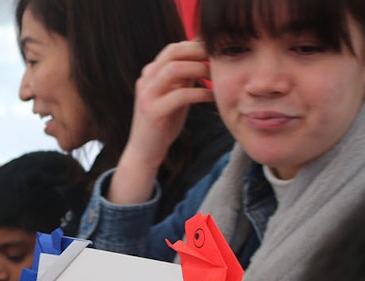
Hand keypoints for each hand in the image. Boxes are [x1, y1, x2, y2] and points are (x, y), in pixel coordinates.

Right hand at [111, 40, 215, 203]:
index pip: (173, 48)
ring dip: (200, 69)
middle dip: (199, 52)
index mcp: (150, 74)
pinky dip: (200, 93)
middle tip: (219, 59)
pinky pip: (180, 95)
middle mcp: (145, 80)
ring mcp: (147, 95)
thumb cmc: (164, 122)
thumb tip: (204, 59)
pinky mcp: (152, 111)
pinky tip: (212, 97)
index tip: (216, 51)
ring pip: (174, 69)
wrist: (145, 150)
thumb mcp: (174, 94)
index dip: (196, 46)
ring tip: (216, 76)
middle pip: (172, 53)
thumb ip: (184, 78)